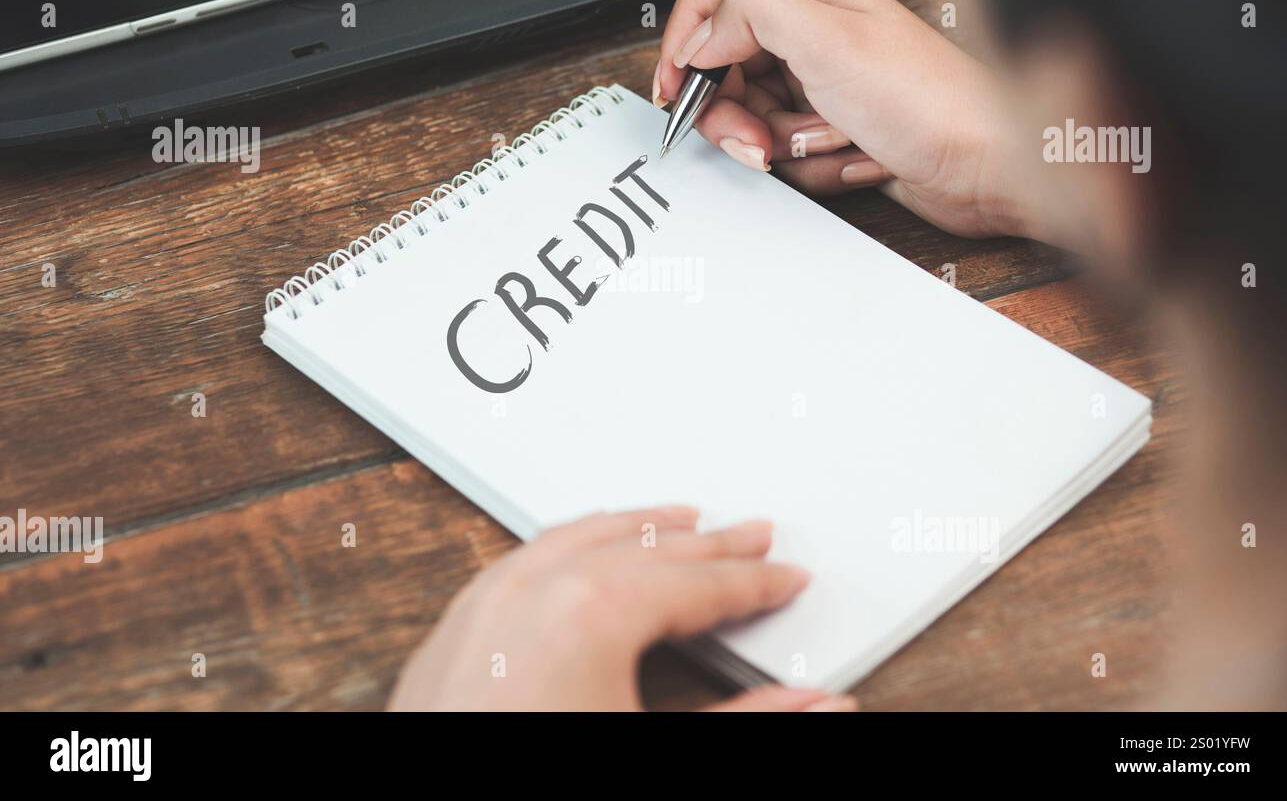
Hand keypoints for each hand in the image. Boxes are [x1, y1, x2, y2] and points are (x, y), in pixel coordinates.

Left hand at [388, 506, 855, 711]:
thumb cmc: (526, 780)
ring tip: (684, 520)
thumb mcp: (656, 757)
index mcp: (592, 612)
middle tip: (757, 537)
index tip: (788, 578)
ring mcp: (488, 603)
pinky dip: (575, 539)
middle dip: (712, 544)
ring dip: (642, 528)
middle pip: (648, 549)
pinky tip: (586, 543)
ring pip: (582, 537)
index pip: (699, 583)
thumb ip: (746, 725)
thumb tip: (820, 706)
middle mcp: (536, 591)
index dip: (754, 582)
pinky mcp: (458, 628)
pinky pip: (528, 554)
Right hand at [654, 0, 1024, 238]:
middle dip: (732, 108)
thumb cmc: (933, 99)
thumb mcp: (829, 39)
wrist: (986, 169)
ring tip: (824, 142)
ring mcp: (820, 87)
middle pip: (725, 62)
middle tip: (751, 134)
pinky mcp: (830, 134)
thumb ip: (751, 15)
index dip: (689, 26)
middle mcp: (813, 36)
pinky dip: (810, 165)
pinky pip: (783, 153)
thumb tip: (700, 34)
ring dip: (780, 141)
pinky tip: (852, 157)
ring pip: (751, 115)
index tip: (679, 76)